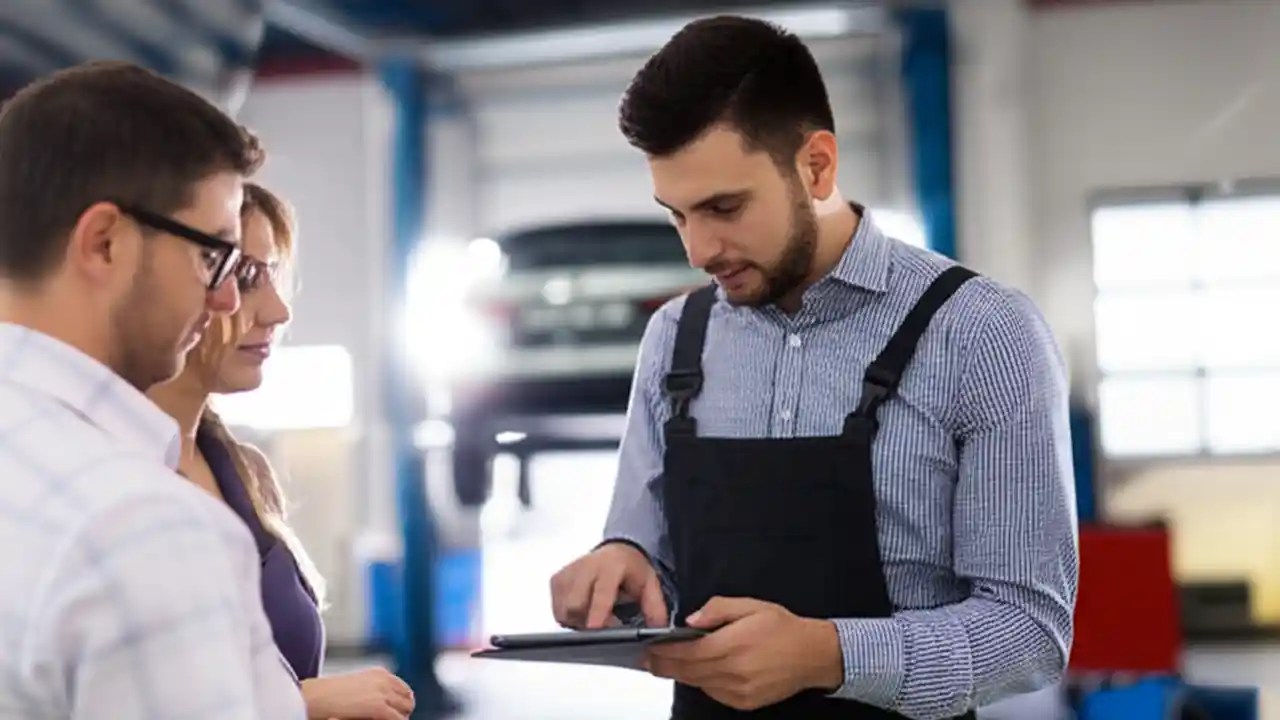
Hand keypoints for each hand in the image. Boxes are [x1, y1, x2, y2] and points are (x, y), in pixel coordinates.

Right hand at [300, 668, 414, 719]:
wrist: (317, 697)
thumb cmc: (329, 696)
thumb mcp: (357, 689)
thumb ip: (372, 692)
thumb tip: (385, 705)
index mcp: (380, 673)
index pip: (404, 689)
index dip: (402, 702)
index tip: (398, 712)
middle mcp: (384, 680)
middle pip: (408, 699)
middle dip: (403, 710)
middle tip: (395, 718)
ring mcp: (382, 692)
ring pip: (406, 709)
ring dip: (400, 716)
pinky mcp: (378, 707)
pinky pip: (398, 719)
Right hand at [550, 542, 668, 628]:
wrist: (615, 551)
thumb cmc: (631, 569)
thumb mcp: (649, 585)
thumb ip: (655, 608)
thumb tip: (657, 632)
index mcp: (611, 566)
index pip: (600, 593)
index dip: (597, 613)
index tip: (595, 630)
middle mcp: (585, 566)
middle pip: (575, 606)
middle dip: (588, 623)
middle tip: (606, 623)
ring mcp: (568, 572)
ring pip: (563, 610)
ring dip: (578, 621)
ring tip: (596, 614)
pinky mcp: (556, 580)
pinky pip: (557, 609)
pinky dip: (569, 616)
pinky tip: (584, 610)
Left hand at [643, 597, 843, 710]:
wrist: (812, 655)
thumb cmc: (783, 628)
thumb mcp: (750, 606)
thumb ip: (717, 609)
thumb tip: (690, 620)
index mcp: (732, 645)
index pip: (687, 651)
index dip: (665, 650)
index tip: (650, 647)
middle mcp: (733, 671)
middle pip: (687, 670)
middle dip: (665, 664)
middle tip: (649, 658)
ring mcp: (738, 690)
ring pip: (698, 683)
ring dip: (681, 673)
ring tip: (668, 663)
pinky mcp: (744, 702)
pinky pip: (713, 693)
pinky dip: (702, 682)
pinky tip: (700, 671)